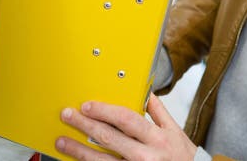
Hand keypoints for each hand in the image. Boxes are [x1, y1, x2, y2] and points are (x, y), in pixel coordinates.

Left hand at [56, 95, 197, 160]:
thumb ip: (158, 111)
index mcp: (156, 137)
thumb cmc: (183, 156)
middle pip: (109, 138)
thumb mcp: (175, 131)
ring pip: (101, 160)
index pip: (125, 119)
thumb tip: (145, 92)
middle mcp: (145, 155)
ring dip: (79, 150)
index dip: (104, 111)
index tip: (88, 105)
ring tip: (63, 141)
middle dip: (85, 125)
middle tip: (68, 116)